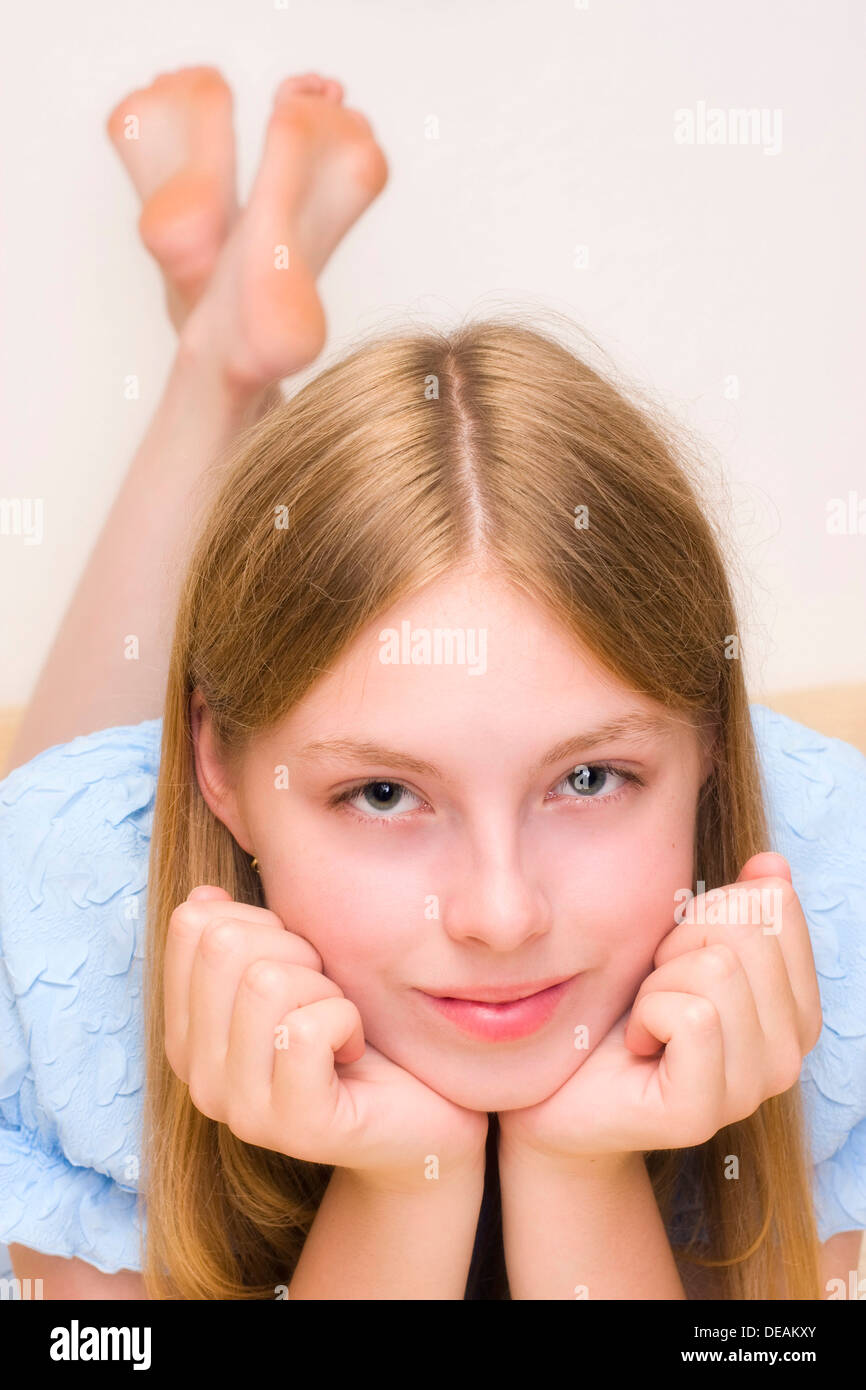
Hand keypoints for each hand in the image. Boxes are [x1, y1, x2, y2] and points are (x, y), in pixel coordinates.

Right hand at [164, 885, 487, 1187]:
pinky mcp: (295, 1127)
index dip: (261, 920)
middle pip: (224, 946)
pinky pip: (308, 1029)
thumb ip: (243, 938)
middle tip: (325, 992)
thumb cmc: (357, 1031)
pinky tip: (354, 1048)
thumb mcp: (295, 970)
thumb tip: (204, 898)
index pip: (192, 926)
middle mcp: (200, 1075)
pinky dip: (347, 1020)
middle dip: (294, 948)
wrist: (422, 1115)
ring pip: (265, 983)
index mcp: (186, 1032)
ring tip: (341, 1023)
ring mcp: (242, 1109)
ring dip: (324, 988)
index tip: (296, 960)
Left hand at [498, 853, 822, 1165]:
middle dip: (679, 944)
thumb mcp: (678, 945)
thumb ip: (734, 908)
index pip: (775, 905)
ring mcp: (749, 1090)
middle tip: (653, 990)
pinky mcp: (701, 1112)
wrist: (557, 1088)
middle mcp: (788, 1053)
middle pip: (745, 931)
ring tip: (644, 1021)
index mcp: (794, 1008)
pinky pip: (692, 1017)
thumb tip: (771, 865)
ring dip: (658, 982)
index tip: (675, 955)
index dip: (707, 912)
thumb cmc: (619, 1011)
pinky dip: (648, 1013)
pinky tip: (637, 1043)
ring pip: (718, 970)